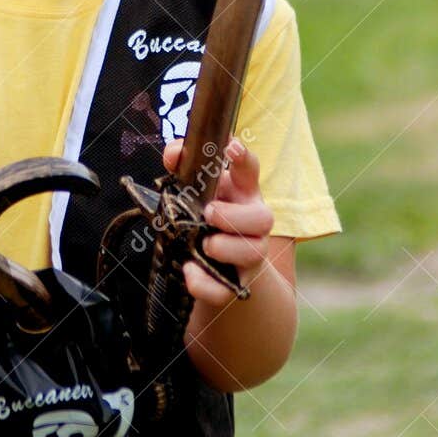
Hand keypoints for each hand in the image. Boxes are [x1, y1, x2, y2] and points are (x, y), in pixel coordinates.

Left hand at [161, 134, 273, 310]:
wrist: (216, 266)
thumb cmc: (204, 218)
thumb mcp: (195, 190)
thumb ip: (182, 166)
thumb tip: (174, 154)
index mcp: (241, 193)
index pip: (250, 171)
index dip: (244, 158)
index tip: (231, 147)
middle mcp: (252, 223)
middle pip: (264, 218)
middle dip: (236, 215)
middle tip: (209, 212)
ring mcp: (248, 254)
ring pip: (252, 253)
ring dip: (226, 247)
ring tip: (205, 244)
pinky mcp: (235, 283)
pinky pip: (226, 289)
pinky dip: (205, 282)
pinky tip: (190, 270)